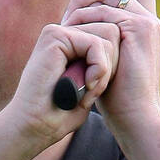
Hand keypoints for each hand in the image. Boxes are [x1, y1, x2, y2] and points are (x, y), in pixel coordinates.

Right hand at [6, 19, 119, 153]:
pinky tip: (87, 85)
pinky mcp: (55, 36)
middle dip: (112, 67)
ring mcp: (57, 32)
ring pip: (107, 37)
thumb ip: (103, 66)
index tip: (96, 91)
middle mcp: (63, 33)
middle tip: (93, 92)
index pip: (111, 38)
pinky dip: (99, 68)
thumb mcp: (89, 88)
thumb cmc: (60, 115)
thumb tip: (124, 48)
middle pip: (112, 33)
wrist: (35, 127)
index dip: (113, 66)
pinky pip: (96, 43)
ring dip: (105, 71)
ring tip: (88, 92)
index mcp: (71, 44)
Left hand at [60, 0, 159, 141]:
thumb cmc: (119, 96)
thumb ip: (103, 39)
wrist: (135, 116)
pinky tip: (73, 36)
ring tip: (67, 25)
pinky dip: (85, 21)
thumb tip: (81, 25)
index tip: (82, 8)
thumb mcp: (109, 60)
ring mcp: (146, 22)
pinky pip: (105, 11)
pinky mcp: (138, 29)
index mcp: (146, 25)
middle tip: (70, 15)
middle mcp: (150, 19)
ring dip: (83, 6)